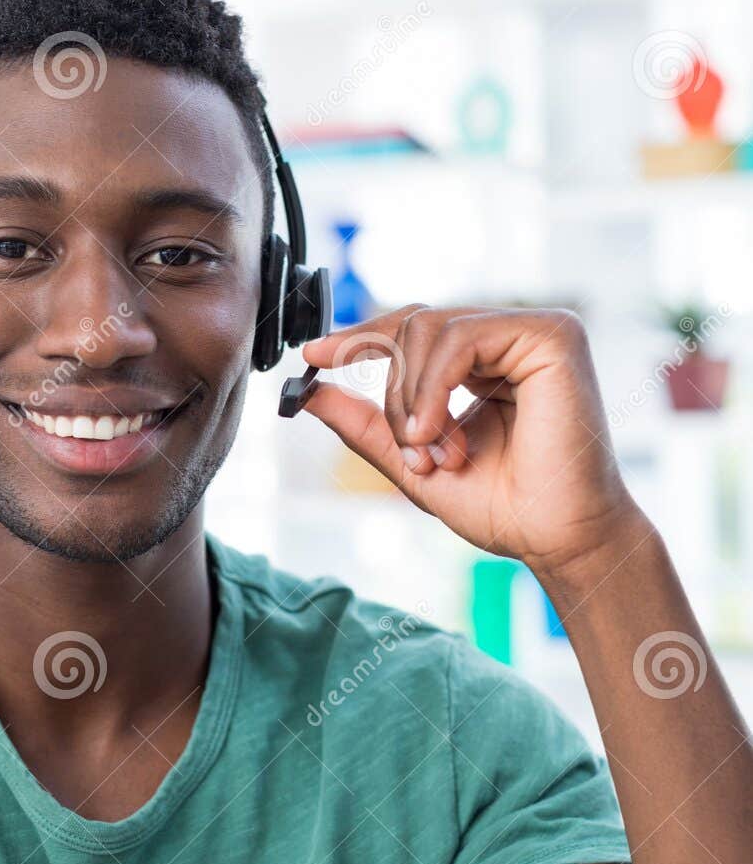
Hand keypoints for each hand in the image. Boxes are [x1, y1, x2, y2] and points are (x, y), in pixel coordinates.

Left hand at [300, 304, 643, 578]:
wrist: (553, 539)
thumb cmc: (504, 506)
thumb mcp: (413, 460)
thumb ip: (365, 424)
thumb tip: (309, 393)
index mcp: (487, 361)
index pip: (413, 327)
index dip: (361, 337)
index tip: (314, 356)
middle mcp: (511, 338)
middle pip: (413, 324)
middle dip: (394, 392)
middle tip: (413, 450)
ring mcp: (533, 330)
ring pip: (428, 328)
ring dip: (412, 398)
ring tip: (436, 452)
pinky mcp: (551, 334)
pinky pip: (459, 337)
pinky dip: (433, 387)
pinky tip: (440, 432)